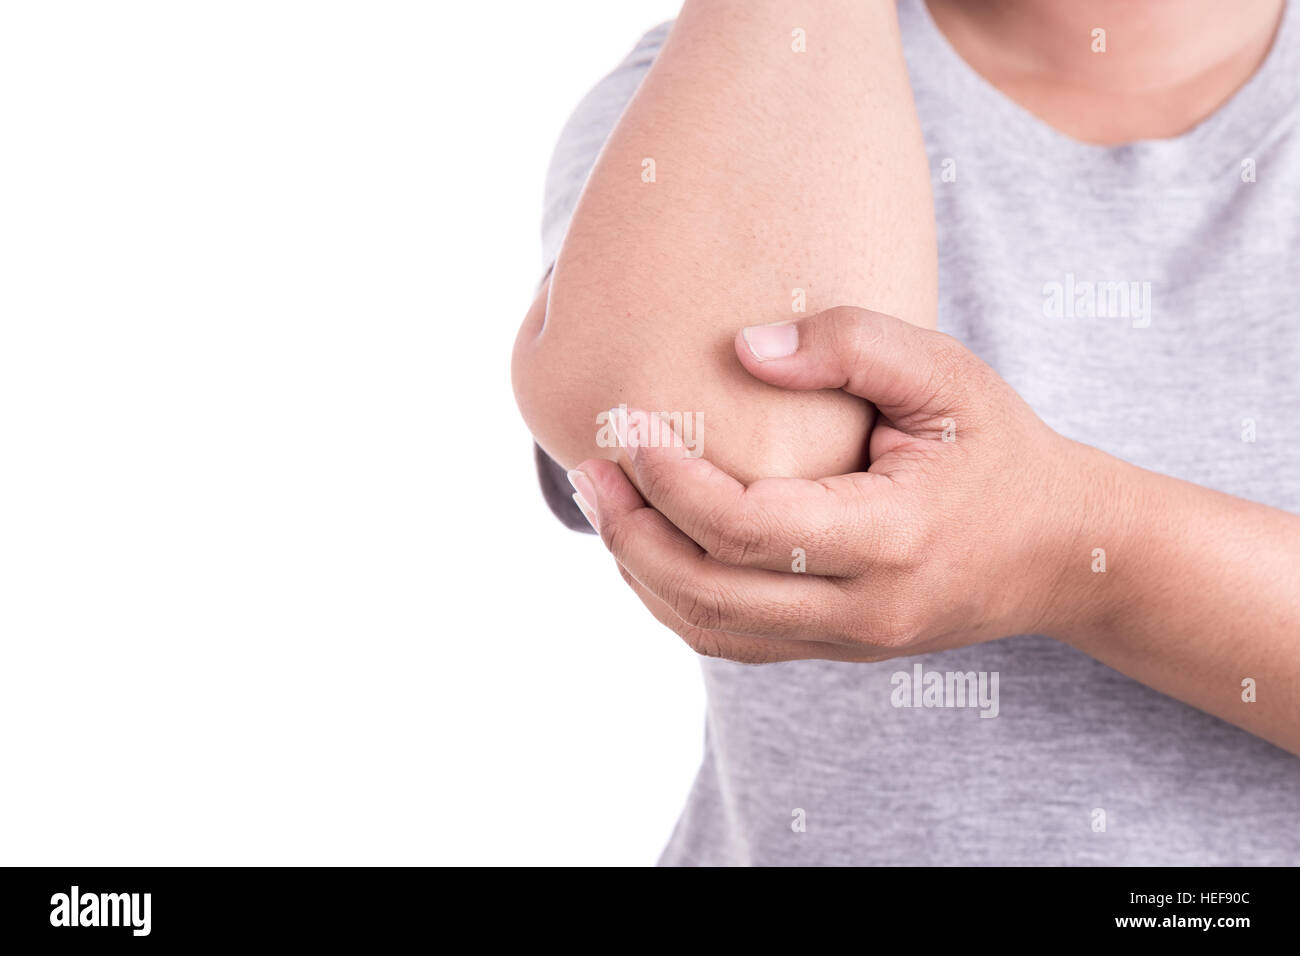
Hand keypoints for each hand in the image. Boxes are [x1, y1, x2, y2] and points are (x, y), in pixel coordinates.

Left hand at [567, 307, 1111, 662]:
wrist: (1065, 551)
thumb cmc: (1001, 450)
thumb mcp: (946, 375)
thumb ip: (849, 346)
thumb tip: (742, 349)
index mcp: (893, 538)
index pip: (749, 527)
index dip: (672, 480)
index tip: (627, 423)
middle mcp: (864, 610)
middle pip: (711, 593)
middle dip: (634, 531)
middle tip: (590, 468)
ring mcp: (848, 642)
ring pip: (711, 629)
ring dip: (643, 570)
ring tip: (604, 502)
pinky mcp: (835, 649)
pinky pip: (733, 640)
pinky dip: (677, 597)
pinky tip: (650, 544)